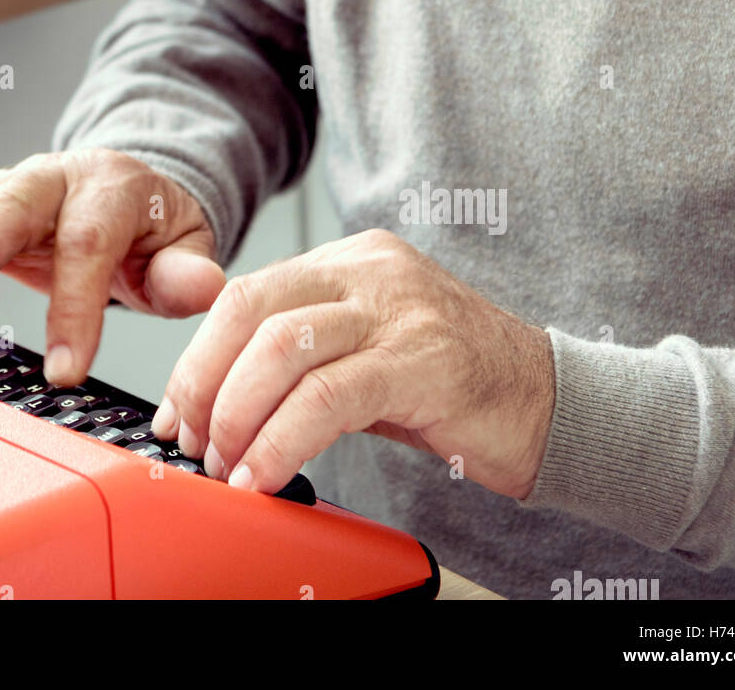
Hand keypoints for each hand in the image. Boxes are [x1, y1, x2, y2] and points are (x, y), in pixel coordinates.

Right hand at [0, 149, 223, 385]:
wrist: (126, 188)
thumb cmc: (151, 227)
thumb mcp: (185, 245)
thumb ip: (188, 272)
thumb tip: (203, 288)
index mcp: (111, 188)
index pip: (88, 243)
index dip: (75, 306)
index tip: (66, 371)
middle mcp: (52, 177)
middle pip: (7, 206)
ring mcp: (8, 183)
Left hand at [150, 228, 554, 499]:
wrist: (556, 403)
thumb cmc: (456, 385)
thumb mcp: (369, 349)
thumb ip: (306, 357)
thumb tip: (221, 403)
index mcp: (350, 261)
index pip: (247, 293)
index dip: (199, 355)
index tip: (178, 410)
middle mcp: (371, 270)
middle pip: (251, 309)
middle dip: (205, 381)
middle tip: (194, 440)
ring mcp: (399, 310)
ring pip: (281, 348)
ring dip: (237, 416)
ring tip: (228, 465)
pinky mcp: (425, 361)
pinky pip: (329, 397)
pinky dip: (282, 441)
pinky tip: (266, 474)